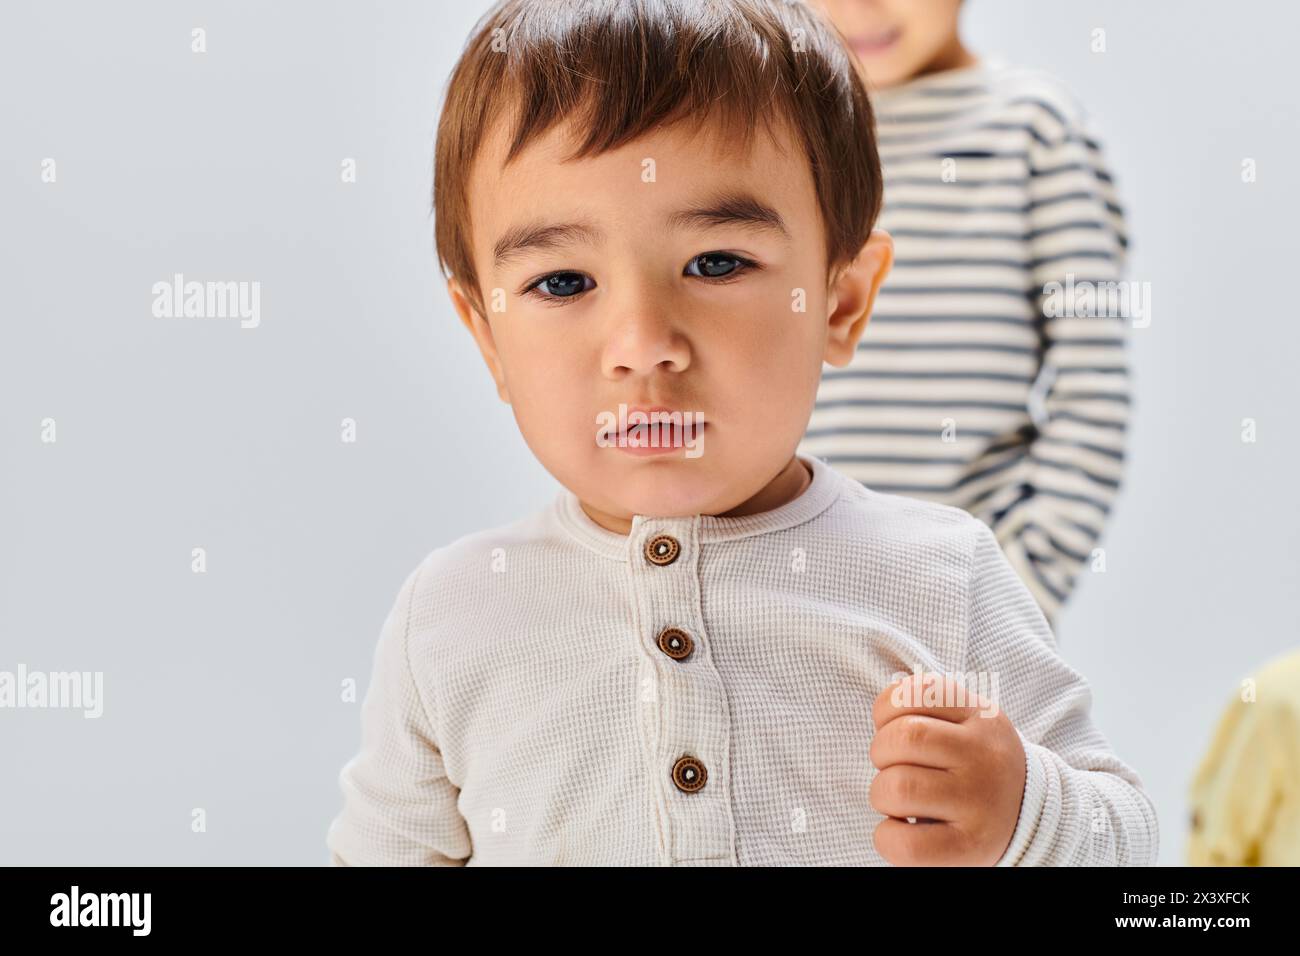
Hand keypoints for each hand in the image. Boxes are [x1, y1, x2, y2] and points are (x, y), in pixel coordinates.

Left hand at [869, 672, 1025, 864]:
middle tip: (892, 766)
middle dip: (880, 752)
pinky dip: (887, 836)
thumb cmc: (973, 764)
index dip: (887, 708)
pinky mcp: (970, 847)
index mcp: (982, 717)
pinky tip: (901, 829)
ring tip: (898, 799)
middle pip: (902, 738)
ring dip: (881, 794)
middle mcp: (985, 756)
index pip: (918, 691)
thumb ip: (926, 708)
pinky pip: (906, 842)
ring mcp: (980, 803)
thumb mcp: (966, 722)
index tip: (894, 727)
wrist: (1026, 817)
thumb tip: (884, 710)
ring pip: (898, 788)